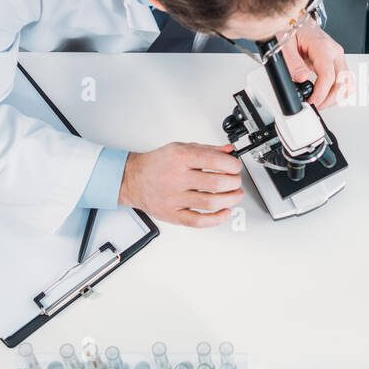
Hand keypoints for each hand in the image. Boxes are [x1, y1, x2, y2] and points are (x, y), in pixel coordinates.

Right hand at [118, 142, 243, 227]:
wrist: (132, 179)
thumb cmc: (157, 164)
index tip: (236, 167)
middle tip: (237, 182)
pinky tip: (224, 213)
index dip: (232, 165)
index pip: (214, 161)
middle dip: (234, 182)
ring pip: (210, 202)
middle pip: (216, 183)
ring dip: (230, 200)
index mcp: (180, 157)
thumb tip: (229, 151)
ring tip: (235, 195)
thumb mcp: (181, 148)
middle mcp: (176, 177)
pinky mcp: (172, 214)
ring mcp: (174, 198)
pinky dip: (216, 219)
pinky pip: (197, 221)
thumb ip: (206, 150)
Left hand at [280, 23, 349, 108]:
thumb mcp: (284, 45)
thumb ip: (292, 62)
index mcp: (323, 46)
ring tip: (320, 102)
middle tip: (313, 105)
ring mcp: (338, 57)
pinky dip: (339, 92)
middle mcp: (335, 51)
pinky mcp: (337, 62)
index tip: (311, 102)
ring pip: (347, 83)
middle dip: (328, 99)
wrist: (296, 22)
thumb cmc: (291, 30)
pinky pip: (346, 81)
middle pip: (342, 82)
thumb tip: (301, 78)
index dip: (320, 93)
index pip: (328, 75)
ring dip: (336, 97)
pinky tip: (327, 96)